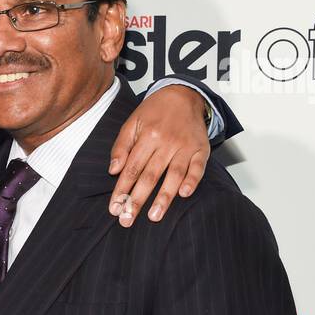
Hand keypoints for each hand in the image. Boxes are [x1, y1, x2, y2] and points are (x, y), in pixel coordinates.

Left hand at [107, 84, 209, 226]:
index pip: (131, 168)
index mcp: (147, 136)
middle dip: (137, 200)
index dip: (122, 190)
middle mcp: (166, 142)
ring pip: (173, 174)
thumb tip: (113, 170)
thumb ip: (121, 146)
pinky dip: (192, 181)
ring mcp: (185, 146)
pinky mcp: (201, 149)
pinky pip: (198, 167)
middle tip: (128, 220)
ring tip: (154, 216)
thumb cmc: (154, 112)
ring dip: (164, 197)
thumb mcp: (132, 123)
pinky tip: (184, 194)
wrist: (183, 95)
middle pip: (150, 175)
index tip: (114, 208)